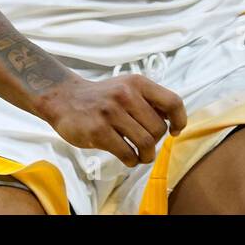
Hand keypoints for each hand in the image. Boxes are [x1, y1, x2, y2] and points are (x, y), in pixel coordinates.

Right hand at [36, 74, 187, 166]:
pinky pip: (127, 153)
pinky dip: (132, 160)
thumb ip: (149, 101)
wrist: (65, 99)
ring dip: (147, 155)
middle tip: (146, 144)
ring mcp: (111, 112)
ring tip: (141, 155)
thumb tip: (173, 122)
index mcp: (137, 83)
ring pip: (146, 142)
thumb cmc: (103, 97)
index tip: (174, 130)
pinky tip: (127, 157)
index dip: (179, 120)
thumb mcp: (127, 88)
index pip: (172, 102)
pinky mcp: (98, 131)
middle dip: (157, 142)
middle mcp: (126, 95)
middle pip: (159, 128)